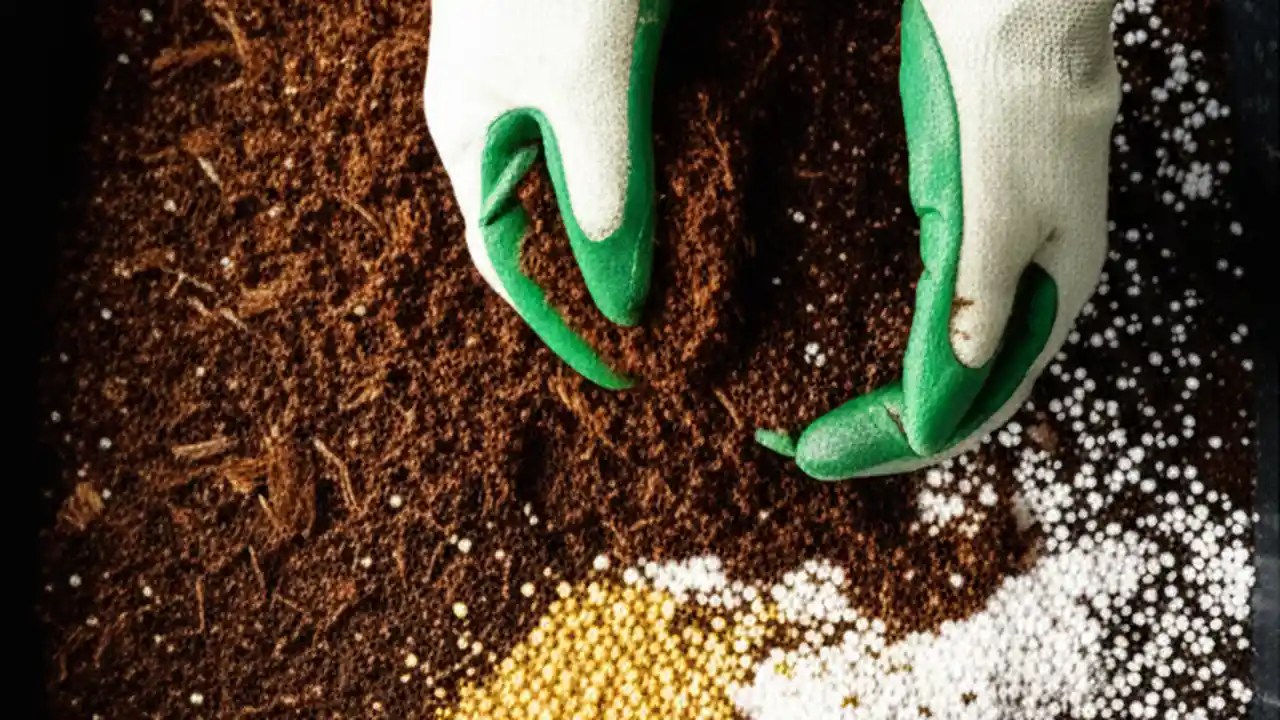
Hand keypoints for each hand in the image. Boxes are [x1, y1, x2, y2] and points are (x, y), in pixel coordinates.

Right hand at [424, 0, 669, 388]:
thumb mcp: (583, 87)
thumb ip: (604, 195)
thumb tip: (623, 304)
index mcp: (472, 134)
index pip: (508, 261)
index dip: (560, 323)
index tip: (623, 373)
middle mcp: (502, 113)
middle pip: (546, 227)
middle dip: (599, 286)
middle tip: (667, 338)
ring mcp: (547, 75)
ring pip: (587, 181)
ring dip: (631, 232)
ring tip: (686, 283)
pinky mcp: (594, 46)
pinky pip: (621, 130)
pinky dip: (655, 169)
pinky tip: (693, 189)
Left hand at [758, 0, 1121, 478]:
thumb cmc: (1014, 87)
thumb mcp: (993, 206)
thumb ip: (971, 309)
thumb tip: (940, 423)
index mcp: (1051, 289)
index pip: (974, 402)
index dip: (898, 443)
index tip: (817, 458)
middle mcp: (1030, 280)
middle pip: (959, 387)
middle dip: (882, 428)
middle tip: (794, 446)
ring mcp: (1001, 245)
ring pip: (944, 350)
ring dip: (884, 391)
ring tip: (814, 412)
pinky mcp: (967, 210)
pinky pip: (928, 301)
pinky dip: (888, 336)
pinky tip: (845, 341)